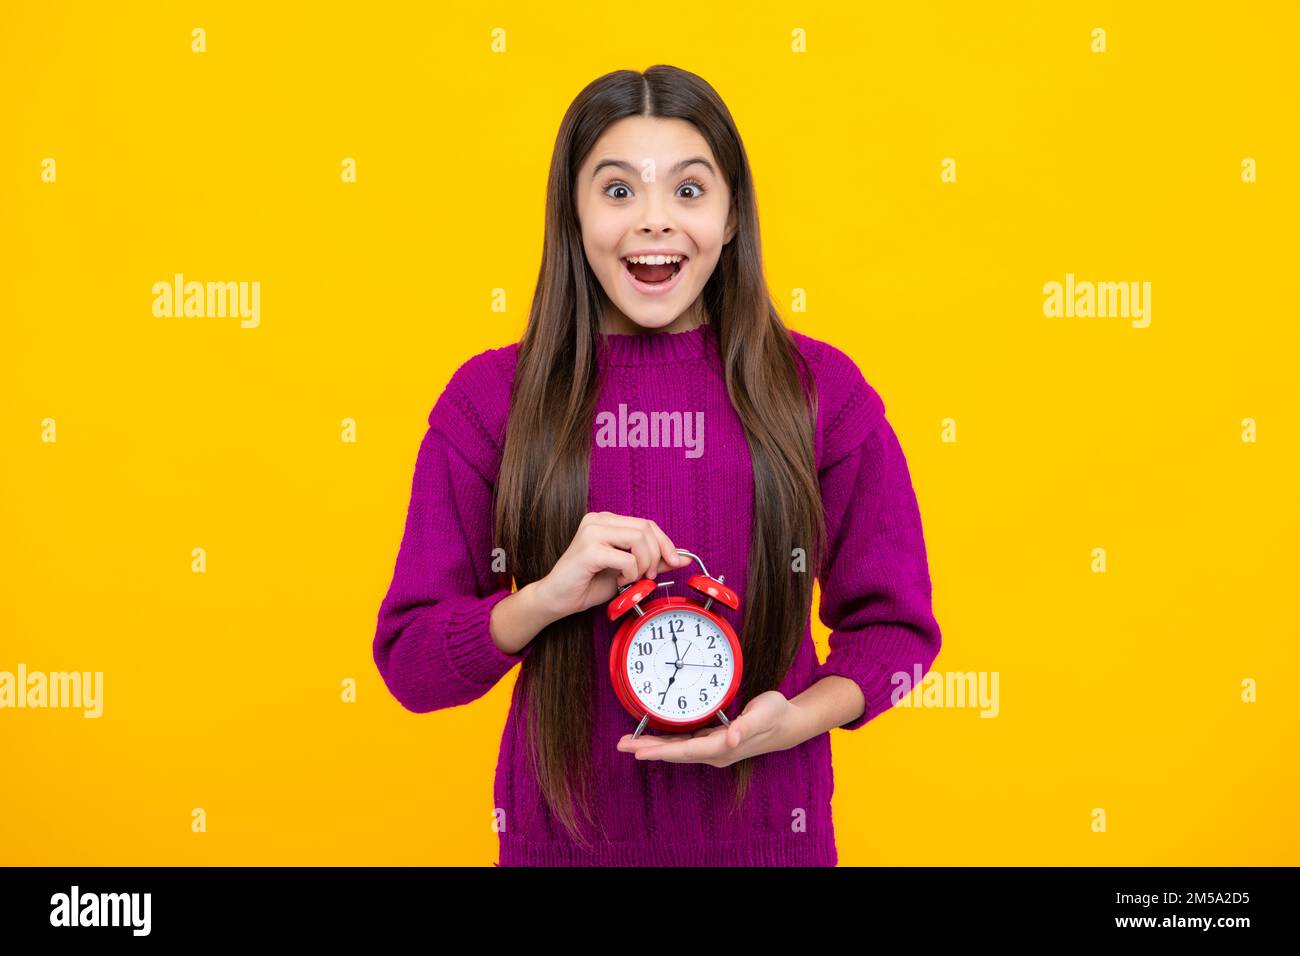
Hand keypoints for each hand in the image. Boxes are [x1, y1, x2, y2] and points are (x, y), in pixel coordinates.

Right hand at [533, 512, 690, 619]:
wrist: (557, 599)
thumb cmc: (588, 584)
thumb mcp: (628, 571)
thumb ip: (653, 562)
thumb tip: (684, 558)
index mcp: (607, 521)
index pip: (647, 524)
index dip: (665, 543)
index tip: (675, 562)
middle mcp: (598, 520)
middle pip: (646, 528)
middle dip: (657, 555)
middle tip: (649, 576)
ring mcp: (592, 532)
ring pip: (639, 538)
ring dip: (644, 564)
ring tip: (633, 578)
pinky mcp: (589, 549)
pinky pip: (626, 558)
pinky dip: (631, 573)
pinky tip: (621, 580)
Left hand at [616, 691, 800, 767]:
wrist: (788, 723)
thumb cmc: (776, 715)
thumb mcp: (764, 713)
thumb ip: (747, 726)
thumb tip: (731, 739)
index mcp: (723, 747)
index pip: (685, 750)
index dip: (660, 751)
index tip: (638, 751)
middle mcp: (715, 752)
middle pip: (675, 753)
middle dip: (647, 749)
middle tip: (621, 745)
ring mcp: (714, 748)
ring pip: (677, 749)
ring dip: (652, 746)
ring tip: (629, 743)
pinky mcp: (714, 741)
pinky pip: (684, 744)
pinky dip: (666, 742)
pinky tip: (654, 738)